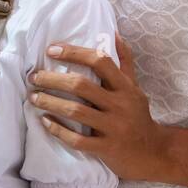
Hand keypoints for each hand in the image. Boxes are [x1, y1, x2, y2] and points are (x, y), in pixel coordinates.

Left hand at [28, 34, 173, 181]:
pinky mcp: (106, 148)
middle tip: (34, 77)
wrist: (153, 153)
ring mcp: (113, 127)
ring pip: (76, 112)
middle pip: (81, 86)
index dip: (74, 53)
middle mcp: (120, 104)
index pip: (100, 61)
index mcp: (125, 87)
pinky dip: (58, 130)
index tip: (51, 49)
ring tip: (33, 97)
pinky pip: (77, 140)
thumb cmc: (138, 116)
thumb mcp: (135, 87)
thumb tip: (115, 34)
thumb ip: (124, 62)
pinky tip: (45, 121)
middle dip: (53, 79)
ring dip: (50, 102)